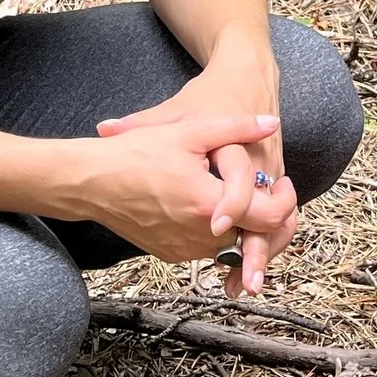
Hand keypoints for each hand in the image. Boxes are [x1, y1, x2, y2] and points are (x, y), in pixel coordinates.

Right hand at [100, 52, 293, 292]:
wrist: (91, 181)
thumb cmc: (137, 153)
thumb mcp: (191, 132)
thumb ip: (237, 128)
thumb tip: (271, 123)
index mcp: (209, 205)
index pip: (268, 219)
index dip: (285, 203)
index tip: (284, 185)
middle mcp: (199, 236)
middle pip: (252, 235)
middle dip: (264, 214)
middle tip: (268, 189)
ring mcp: (183, 250)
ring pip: (229, 243)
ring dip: (239, 223)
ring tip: (236, 193)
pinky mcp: (170, 254)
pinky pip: (204, 247)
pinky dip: (214, 230)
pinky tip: (208, 205)